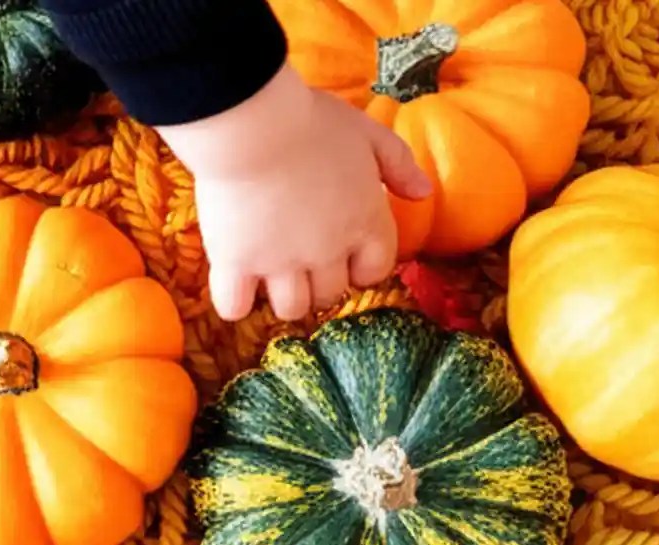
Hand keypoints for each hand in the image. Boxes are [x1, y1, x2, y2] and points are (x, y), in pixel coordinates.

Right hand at [156, 65, 432, 321]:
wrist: (251, 124)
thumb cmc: (310, 122)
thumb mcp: (367, 132)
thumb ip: (400, 164)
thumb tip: (423, 193)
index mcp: (365, 222)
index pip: (375, 270)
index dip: (361, 267)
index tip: (344, 254)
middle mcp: (328, 252)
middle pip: (331, 294)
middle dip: (321, 281)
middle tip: (300, 258)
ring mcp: (281, 262)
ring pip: (292, 308)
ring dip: (284, 296)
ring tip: (269, 273)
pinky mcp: (236, 263)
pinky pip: (236, 306)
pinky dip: (236, 302)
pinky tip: (236, 283)